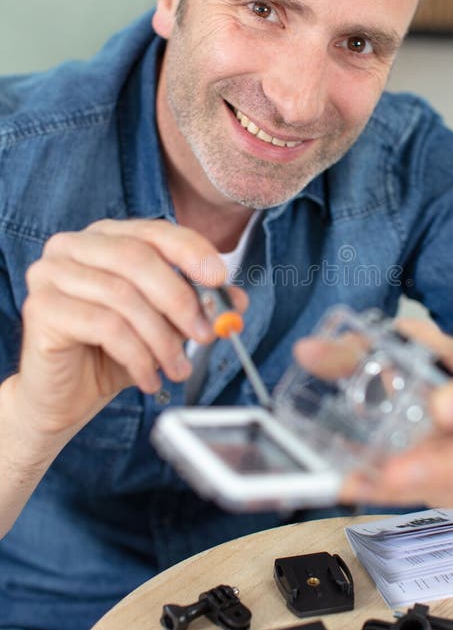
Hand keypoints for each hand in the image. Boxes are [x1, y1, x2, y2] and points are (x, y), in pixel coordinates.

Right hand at [14, 218, 246, 443]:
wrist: (64, 398)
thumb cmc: (110, 353)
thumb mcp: (163, 326)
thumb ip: (196, 307)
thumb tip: (236, 300)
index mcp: (104, 237)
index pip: (154, 231)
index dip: (191, 252)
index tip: (220, 279)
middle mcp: (71, 246)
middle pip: (138, 259)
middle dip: (181, 299)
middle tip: (205, 335)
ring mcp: (49, 274)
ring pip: (123, 296)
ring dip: (162, 339)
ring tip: (177, 369)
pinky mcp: (40, 308)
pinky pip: (104, 325)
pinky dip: (137, 356)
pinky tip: (149, 379)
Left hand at [294, 318, 452, 510]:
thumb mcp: (441, 349)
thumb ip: (378, 348)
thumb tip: (311, 352)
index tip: (441, 406)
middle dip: (437, 467)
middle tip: (394, 471)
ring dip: (406, 490)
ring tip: (359, 483)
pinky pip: (441, 503)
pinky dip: (398, 497)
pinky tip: (363, 488)